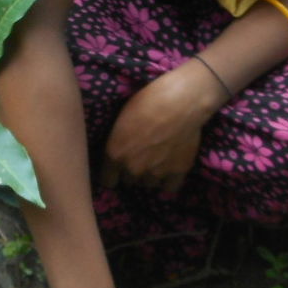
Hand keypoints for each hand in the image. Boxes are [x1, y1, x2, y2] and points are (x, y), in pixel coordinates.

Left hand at [101, 61, 221, 194]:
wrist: (180, 102)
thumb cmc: (147, 100)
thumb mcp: (122, 118)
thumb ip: (119, 142)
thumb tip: (121, 149)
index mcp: (115, 154)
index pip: (108, 180)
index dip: (112, 173)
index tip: (117, 167)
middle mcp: (133, 168)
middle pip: (129, 181)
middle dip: (132, 170)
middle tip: (141, 155)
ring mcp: (156, 173)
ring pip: (148, 184)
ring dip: (150, 175)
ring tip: (157, 159)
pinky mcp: (177, 172)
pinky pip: (169, 188)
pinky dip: (168, 181)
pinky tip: (170, 169)